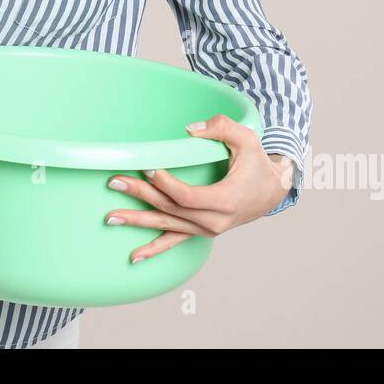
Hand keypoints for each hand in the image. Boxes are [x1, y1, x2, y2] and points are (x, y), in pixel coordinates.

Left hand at [104, 114, 295, 263]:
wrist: (271, 192)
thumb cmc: (257, 163)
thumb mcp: (247, 139)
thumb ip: (221, 128)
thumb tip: (190, 130)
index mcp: (225, 200)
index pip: (187, 196)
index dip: (165, 184)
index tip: (147, 167)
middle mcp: (214, 220)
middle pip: (171, 209)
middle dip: (140, 196)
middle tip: (115, 182)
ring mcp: (207, 229)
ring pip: (168, 226)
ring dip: (138, 221)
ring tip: (111, 218)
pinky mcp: (202, 231)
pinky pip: (175, 241)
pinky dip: (155, 249)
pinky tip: (135, 256)